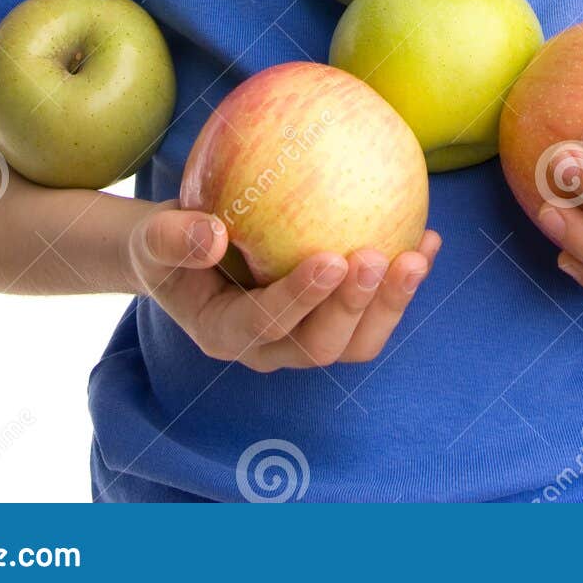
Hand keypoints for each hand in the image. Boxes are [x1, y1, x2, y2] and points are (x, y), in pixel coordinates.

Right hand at [127, 203, 441, 370]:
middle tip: (374, 255)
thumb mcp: (152, 237)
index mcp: (225, 333)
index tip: (332, 257)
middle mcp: (270, 348)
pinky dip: (404, 281)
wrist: (184, 254)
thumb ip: (172, 237)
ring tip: (416, 255)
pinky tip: (429, 237)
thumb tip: (212, 234)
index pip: (265, 324)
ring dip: (391, 303)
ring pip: (357, 341)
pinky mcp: (332, 317)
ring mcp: (304, 337)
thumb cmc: (167, 242)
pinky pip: (374, 309)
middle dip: (353, 307)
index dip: (301, 299)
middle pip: (321, 346)